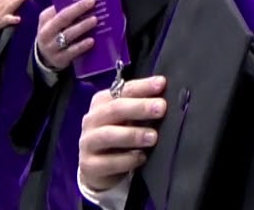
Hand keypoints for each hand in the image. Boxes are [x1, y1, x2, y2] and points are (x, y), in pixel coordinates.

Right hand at [35, 0, 98, 71]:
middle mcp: (46, 32)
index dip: (74, 3)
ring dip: (82, 26)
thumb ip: (65, 12)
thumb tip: (86, 2)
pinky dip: (82, 46)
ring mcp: (51, 46)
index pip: (59, 8)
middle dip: (78, 9)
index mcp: (45, 19)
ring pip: (67, 35)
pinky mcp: (59, 59)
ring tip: (95, 20)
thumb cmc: (56, 33)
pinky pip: (71, 51)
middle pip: (62, 19)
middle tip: (92, 2)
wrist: (45, 57)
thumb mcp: (54, 22)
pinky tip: (91, 40)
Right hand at [78, 76, 166, 193]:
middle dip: (139, 107)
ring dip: (133, 134)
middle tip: (161, 108)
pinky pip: (108, 162)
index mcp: (102, 102)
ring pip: (108, 135)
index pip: (122, 90)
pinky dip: (127, 160)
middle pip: (115, 109)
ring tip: (153, 137)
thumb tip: (165, 98)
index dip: (142, 86)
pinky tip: (141, 158)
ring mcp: (88, 142)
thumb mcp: (128, 119)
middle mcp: (92, 120)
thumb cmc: (118, 136)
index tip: (161, 84)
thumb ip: (142, 106)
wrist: (99, 169)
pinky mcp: (89, 165)